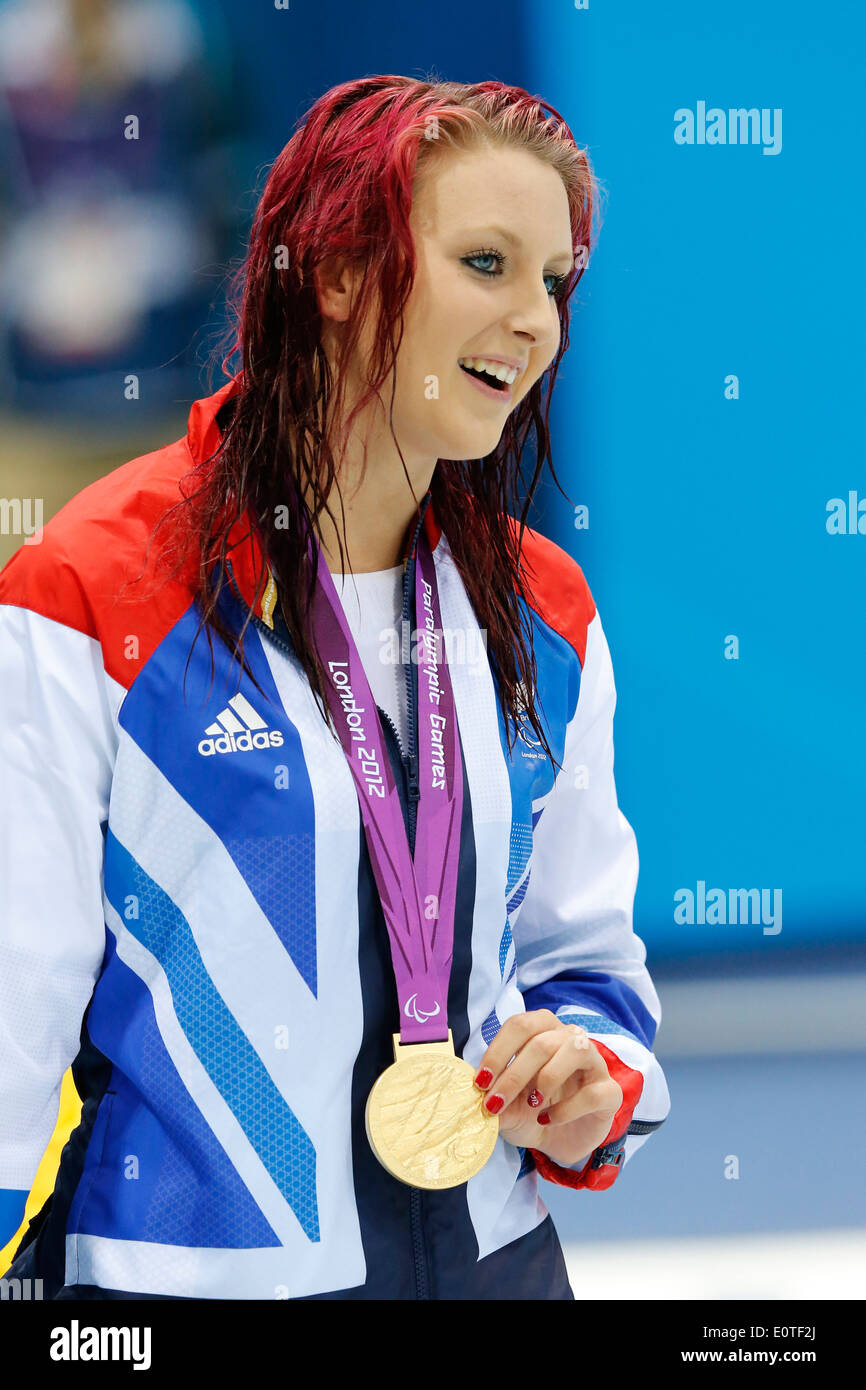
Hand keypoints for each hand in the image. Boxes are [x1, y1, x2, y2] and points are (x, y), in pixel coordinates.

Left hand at [472, 1009, 622, 1166]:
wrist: (559, 1140)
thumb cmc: (530, 1111)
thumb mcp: (506, 1105)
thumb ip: (492, 1096)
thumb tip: (470, 1095)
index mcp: (542, 1030)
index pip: (519, 1025)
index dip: (497, 1051)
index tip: (480, 1081)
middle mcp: (570, 1038)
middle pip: (543, 1041)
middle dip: (513, 1074)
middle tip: (494, 1103)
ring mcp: (594, 1062)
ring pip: (575, 1049)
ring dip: (547, 1077)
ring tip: (532, 1103)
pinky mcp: (610, 1091)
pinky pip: (593, 1092)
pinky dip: (566, 1108)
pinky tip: (548, 1120)